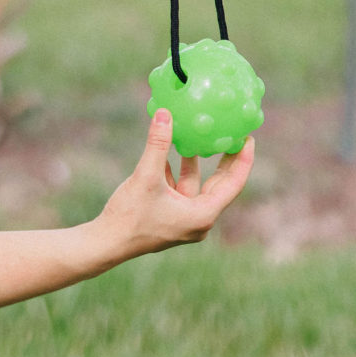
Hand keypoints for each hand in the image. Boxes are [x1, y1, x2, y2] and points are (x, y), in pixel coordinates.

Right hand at [96, 110, 253, 261]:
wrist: (106, 243)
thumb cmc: (130, 215)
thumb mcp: (146, 176)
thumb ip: (158, 144)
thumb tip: (165, 113)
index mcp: (202, 215)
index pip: (233, 184)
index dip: (243, 159)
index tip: (249, 137)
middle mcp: (198, 219)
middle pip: (219, 184)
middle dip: (225, 158)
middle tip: (233, 132)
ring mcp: (184, 219)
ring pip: (196, 183)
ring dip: (194, 160)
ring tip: (198, 134)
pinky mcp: (170, 216)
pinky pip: (180, 188)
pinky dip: (176, 169)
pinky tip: (168, 149)